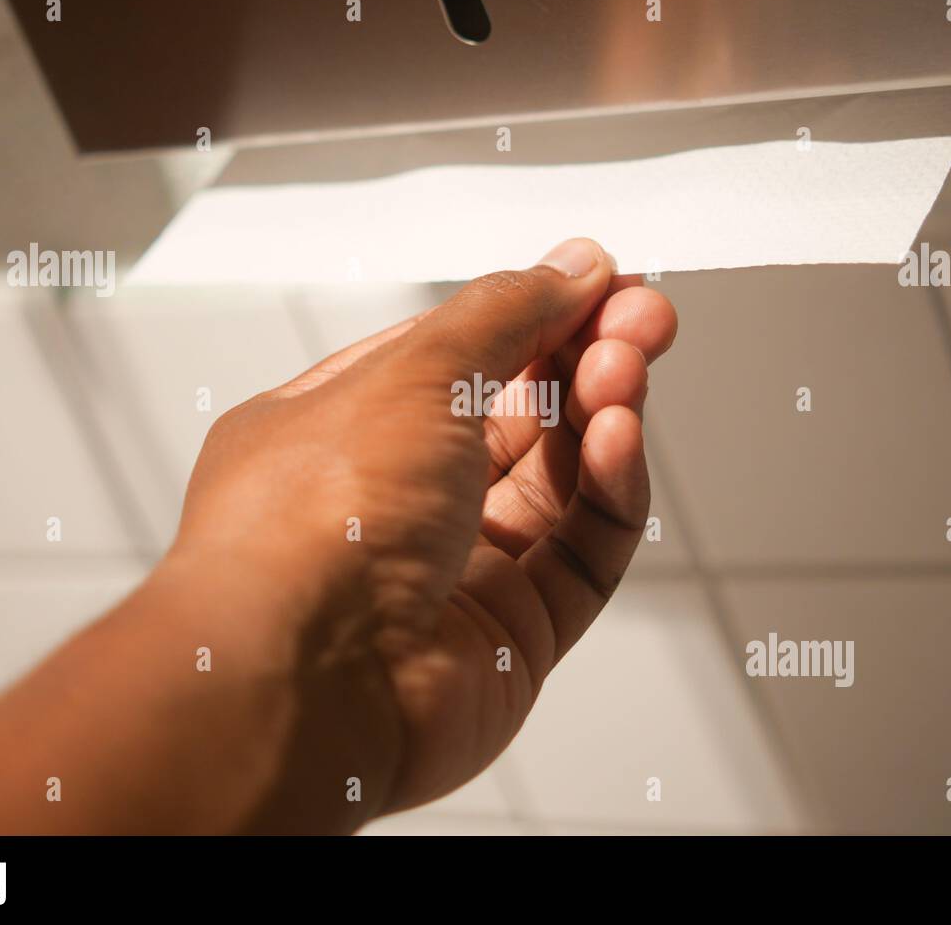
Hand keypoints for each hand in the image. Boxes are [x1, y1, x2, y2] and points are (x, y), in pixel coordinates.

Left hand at [171, 237, 677, 821]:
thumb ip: (504, 315)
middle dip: (583, 357)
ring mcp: (456, 571)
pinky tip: (617, 437)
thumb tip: (570, 266)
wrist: (306, 683)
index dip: (532, 314)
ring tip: (626, 368)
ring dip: (601, 415)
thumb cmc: (314, 522)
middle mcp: (397, 502)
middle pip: (517, 417)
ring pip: (559, 481)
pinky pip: (583, 552)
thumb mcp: (414, 373)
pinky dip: (609, 490)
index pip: (456, 358)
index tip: (601, 280)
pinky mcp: (513, 634)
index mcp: (344, 430)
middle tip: (644, 316)